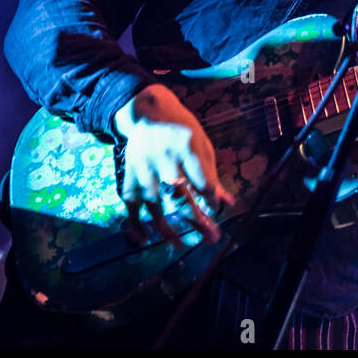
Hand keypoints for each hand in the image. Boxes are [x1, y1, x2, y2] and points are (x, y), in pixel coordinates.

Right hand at [113, 84, 235, 247]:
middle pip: (179, 195)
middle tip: (210, 238)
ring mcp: (144, 168)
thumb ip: (212, 173)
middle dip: (195, 219)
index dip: (211, 199)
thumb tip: (227, 203)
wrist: (148, 111)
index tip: (216, 210)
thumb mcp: (201, 144)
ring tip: (179, 246)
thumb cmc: (181, 130)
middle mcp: (164, 158)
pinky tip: (145, 238)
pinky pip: (131, 203)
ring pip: (154, 204)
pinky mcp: (130, 174)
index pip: (202, 180)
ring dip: (166, 228)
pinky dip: (135, 222)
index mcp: (187, 147)